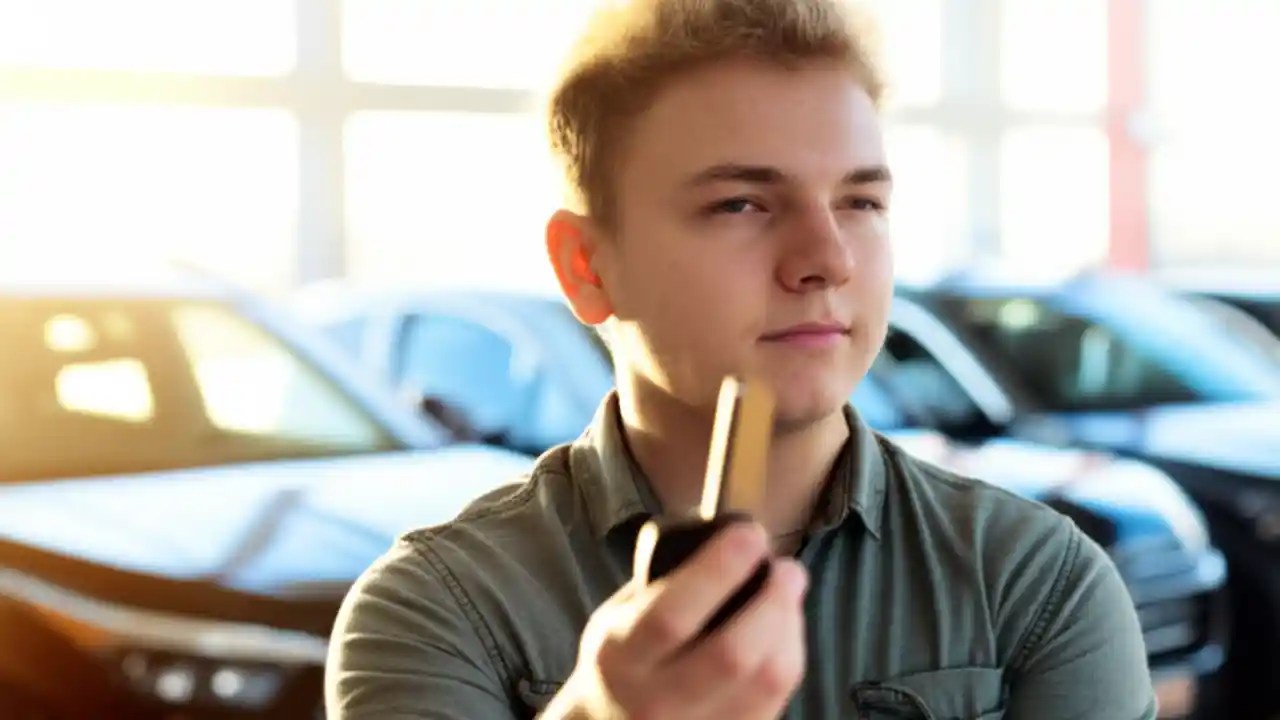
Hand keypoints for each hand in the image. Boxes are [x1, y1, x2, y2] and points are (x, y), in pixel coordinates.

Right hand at [542, 522, 808, 719]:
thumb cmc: (625, 658)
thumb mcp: (620, 617)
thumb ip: (666, 587)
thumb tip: (732, 544)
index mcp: (621, 657)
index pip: (673, 615)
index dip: (719, 570)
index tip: (750, 536)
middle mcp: (656, 701)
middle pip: (733, 655)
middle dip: (773, 601)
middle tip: (787, 568)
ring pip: (767, 680)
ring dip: (790, 626)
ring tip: (789, 593)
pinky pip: (778, 698)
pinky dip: (791, 655)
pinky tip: (785, 632)